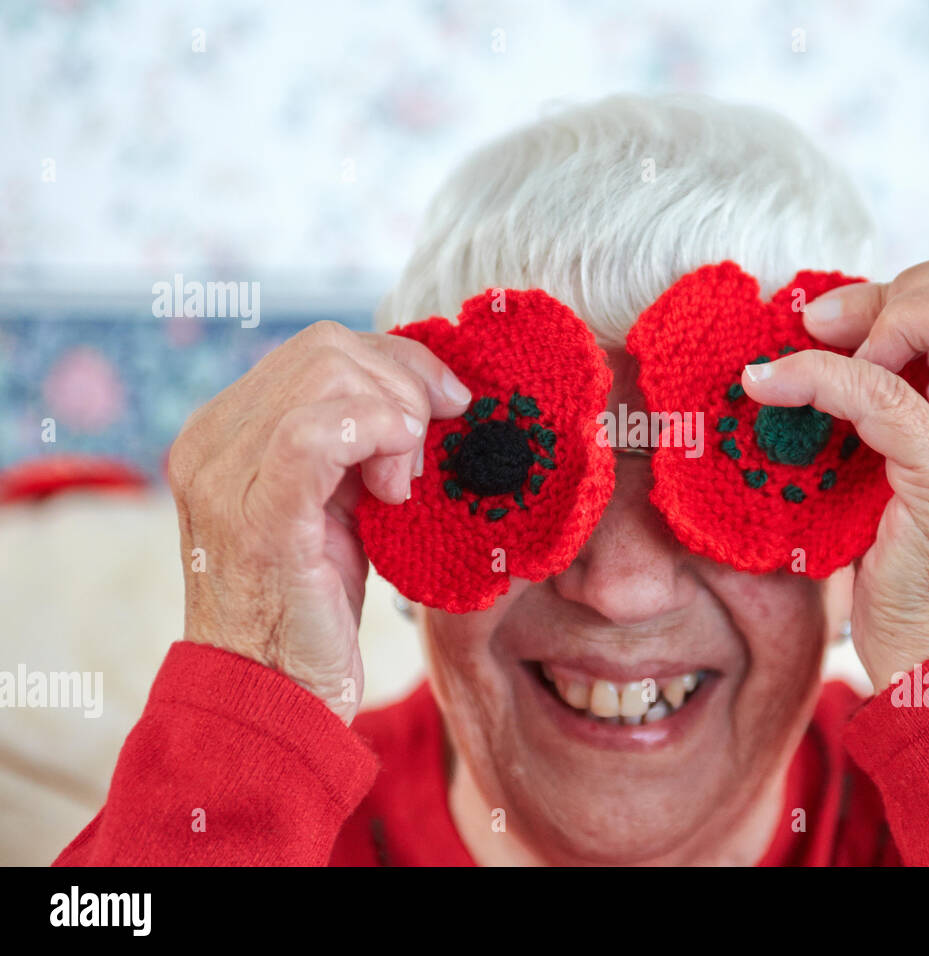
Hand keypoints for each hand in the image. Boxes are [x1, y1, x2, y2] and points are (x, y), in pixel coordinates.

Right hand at [166, 321, 470, 722]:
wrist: (270, 698)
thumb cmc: (311, 607)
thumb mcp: (336, 504)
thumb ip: (357, 443)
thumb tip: (428, 389)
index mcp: (226, 429)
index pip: (321, 347)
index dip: (398, 363)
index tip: (448, 406)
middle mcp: (212, 438)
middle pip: (328, 347)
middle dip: (404, 384)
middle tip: (427, 452)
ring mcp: (224, 473)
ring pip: (327, 372)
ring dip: (395, 417)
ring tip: (399, 486)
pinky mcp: (256, 514)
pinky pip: (318, 431)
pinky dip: (379, 436)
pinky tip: (394, 485)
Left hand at [741, 247, 928, 689]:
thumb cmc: (915, 559)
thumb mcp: (912, 457)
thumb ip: (898, 390)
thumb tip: (827, 324)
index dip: (927, 280)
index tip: (853, 327)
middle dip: (904, 287)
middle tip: (833, 331)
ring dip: (881, 318)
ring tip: (820, 359)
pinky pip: (882, 393)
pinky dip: (817, 376)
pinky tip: (767, 386)